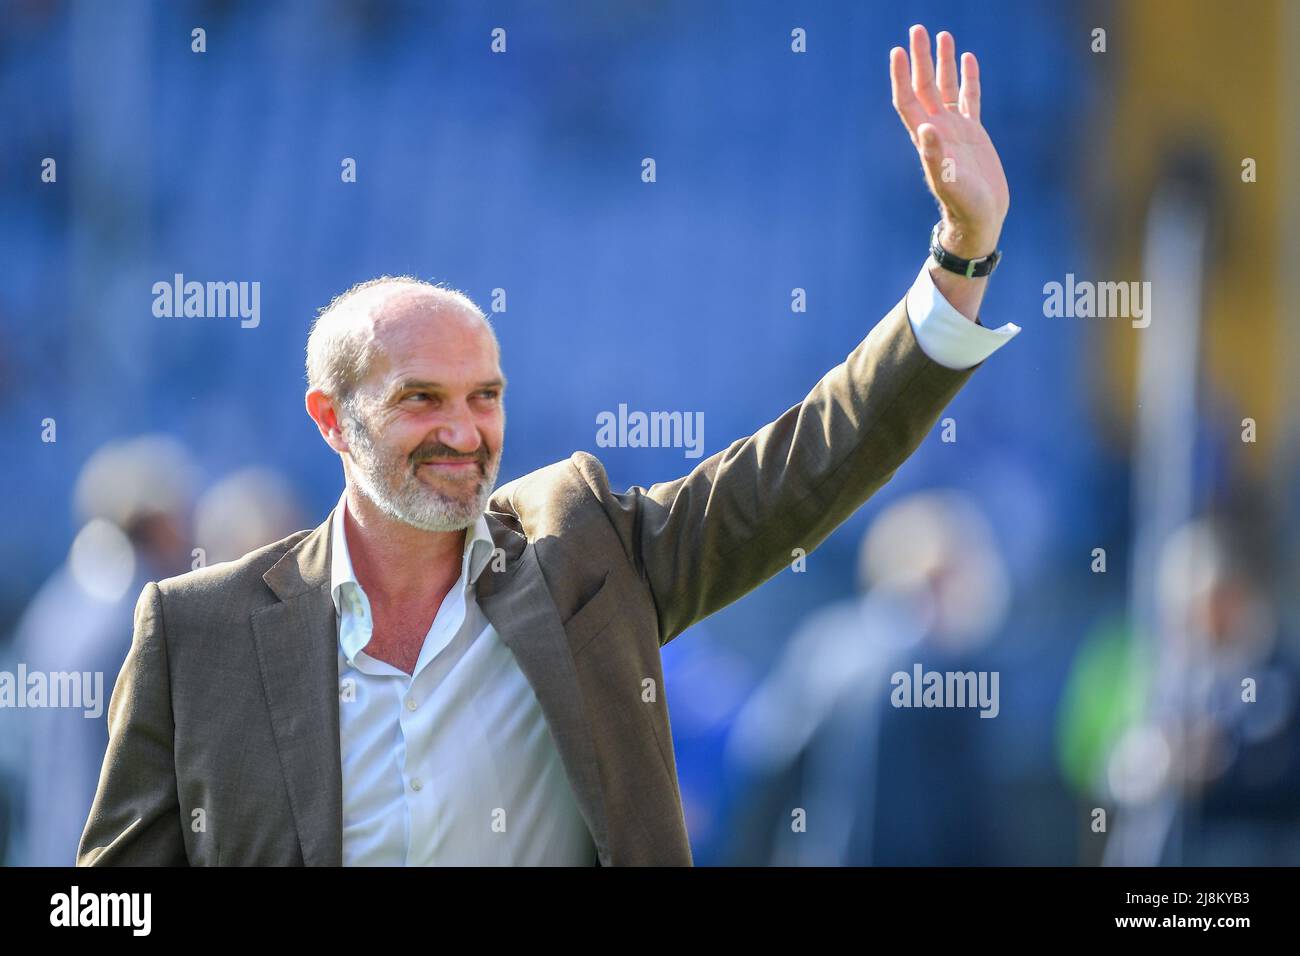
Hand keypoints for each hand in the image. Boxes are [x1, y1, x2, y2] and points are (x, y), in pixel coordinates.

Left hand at [890, 25, 1009, 257]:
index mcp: (926, 138)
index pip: (908, 99)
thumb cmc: (963, 205)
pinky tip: (968, 59)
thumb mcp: (949, 181)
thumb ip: (936, 156)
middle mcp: (937, 129)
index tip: (898, 51)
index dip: (902, 76)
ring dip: (942, 62)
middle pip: (924, 86)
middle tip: (917, 29)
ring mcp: (955, 129)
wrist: (979, 219)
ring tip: (942, 35)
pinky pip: (969, 98)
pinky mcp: (973, 133)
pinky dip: (968, 79)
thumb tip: (925, 128)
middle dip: (920, 58)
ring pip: (945, 87)